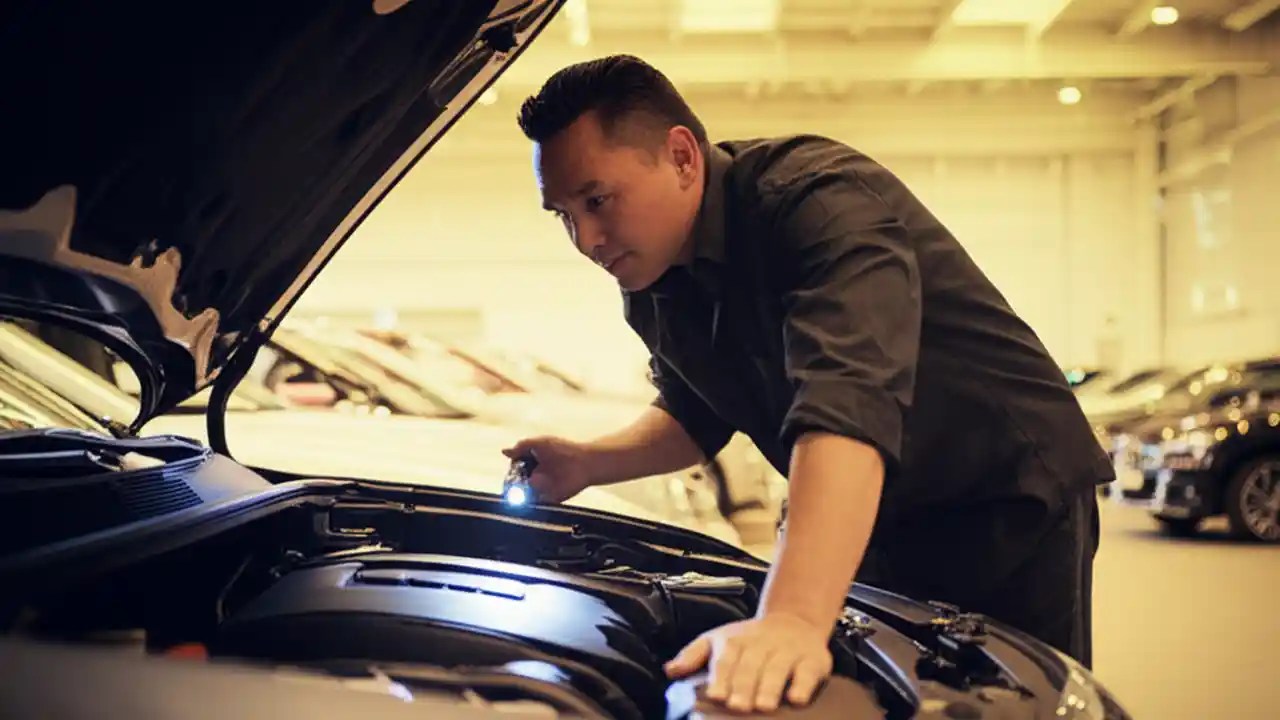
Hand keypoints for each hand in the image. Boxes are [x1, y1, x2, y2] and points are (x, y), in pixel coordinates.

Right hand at [501, 436, 594, 503]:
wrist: (585, 463)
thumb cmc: (564, 450)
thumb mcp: (540, 443)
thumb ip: (521, 446)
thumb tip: (505, 451)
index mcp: (532, 462)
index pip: (515, 470)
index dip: (511, 473)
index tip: (510, 475)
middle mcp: (536, 476)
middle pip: (517, 485)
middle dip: (511, 488)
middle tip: (510, 489)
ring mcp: (542, 489)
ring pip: (524, 496)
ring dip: (518, 499)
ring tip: (515, 498)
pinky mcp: (550, 499)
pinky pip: (536, 506)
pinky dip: (530, 506)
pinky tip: (525, 504)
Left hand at [664, 613, 833, 712]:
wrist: (794, 619)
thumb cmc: (751, 639)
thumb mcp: (719, 639)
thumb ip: (694, 655)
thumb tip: (670, 671)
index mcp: (736, 641)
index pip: (727, 659)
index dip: (721, 676)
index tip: (717, 695)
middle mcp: (762, 643)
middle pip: (751, 665)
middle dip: (744, 686)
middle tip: (738, 707)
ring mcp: (788, 650)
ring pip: (778, 667)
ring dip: (770, 686)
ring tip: (763, 706)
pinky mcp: (812, 658)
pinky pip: (808, 671)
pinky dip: (802, 684)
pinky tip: (796, 699)